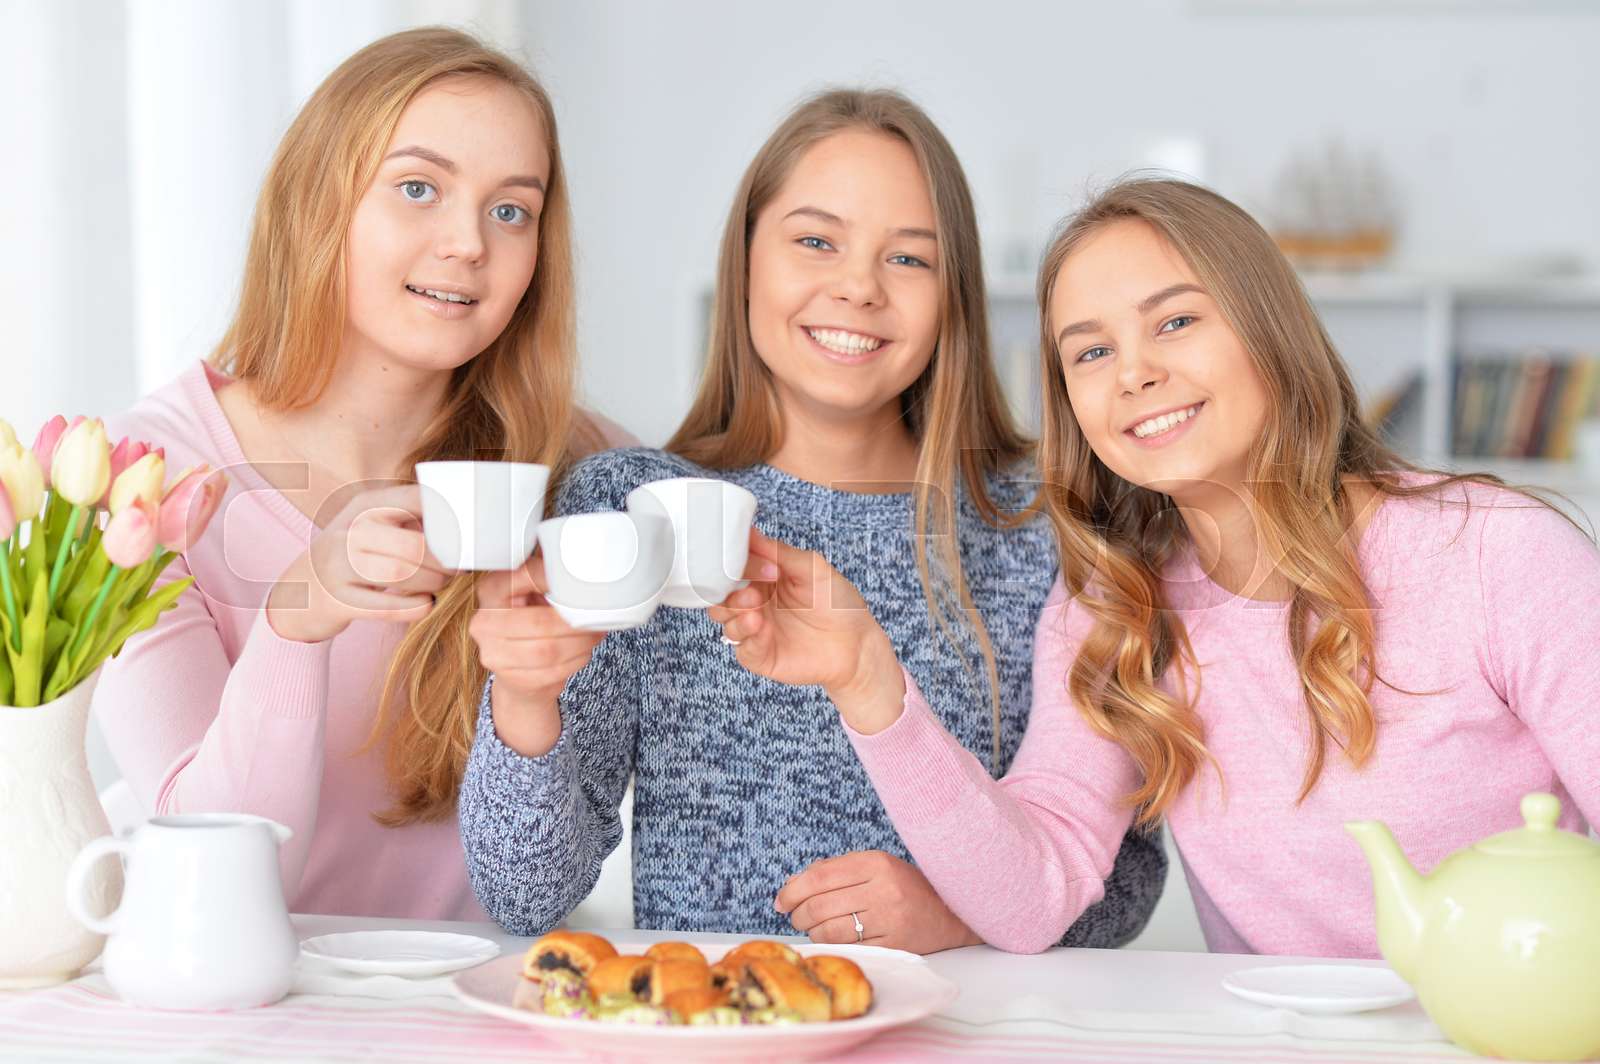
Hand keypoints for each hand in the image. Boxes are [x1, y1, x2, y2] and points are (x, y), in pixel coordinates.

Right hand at [267, 484, 451, 643]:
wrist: (298, 590)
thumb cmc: (352, 555)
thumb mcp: (373, 525)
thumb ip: (411, 519)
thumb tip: (467, 522)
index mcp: (365, 505)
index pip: (415, 499)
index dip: (448, 515)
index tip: (468, 532)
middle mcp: (348, 531)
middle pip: (412, 544)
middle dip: (443, 560)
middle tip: (455, 569)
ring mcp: (338, 567)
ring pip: (400, 573)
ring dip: (431, 583)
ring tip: (439, 585)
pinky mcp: (337, 601)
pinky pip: (385, 607)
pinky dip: (414, 607)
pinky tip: (426, 604)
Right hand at [468, 553, 604, 756]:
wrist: (515, 665)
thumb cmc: (528, 618)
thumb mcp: (533, 590)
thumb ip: (548, 576)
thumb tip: (583, 565)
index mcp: (490, 590)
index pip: (525, 576)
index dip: (555, 579)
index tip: (580, 582)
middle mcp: (483, 623)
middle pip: (539, 622)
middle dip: (575, 622)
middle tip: (596, 617)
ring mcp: (494, 655)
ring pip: (548, 650)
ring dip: (580, 642)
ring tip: (593, 633)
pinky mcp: (512, 680)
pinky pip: (552, 672)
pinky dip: (576, 660)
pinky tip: (583, 650)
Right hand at [707, 530, 905, 732]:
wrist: (857, 644)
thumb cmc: (838, 604)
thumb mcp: (813, 569)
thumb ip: (780, 552)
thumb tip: (751, 533)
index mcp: (763, 579)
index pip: (735, 567)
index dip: (738, 563)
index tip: (757, 563)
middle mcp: (755, 603)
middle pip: (721, 595)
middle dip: (728, 592)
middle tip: (751, 593)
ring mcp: (756, 630)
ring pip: (725, 621)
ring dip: (735, 614)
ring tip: (756, 613)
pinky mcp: (761, 656)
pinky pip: (742, 648)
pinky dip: (748, 637)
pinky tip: (762, 629)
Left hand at [775, 850, 982, 954]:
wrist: (952, 912)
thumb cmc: (906, 887)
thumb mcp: (876, 866)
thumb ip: (836, 870)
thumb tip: (794, 884)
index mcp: (876, 862)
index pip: (819, 877)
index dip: (792, 890)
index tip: (781, 900)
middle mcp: (883, 889)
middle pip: (820, 905)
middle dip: (798, 913)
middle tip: (793, 916)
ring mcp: (890, 919)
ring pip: (830, 930)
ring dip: (811, 931)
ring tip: (812, 927)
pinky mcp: (894, 945)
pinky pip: (849, 948)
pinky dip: (831, 945)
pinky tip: (829, 940)